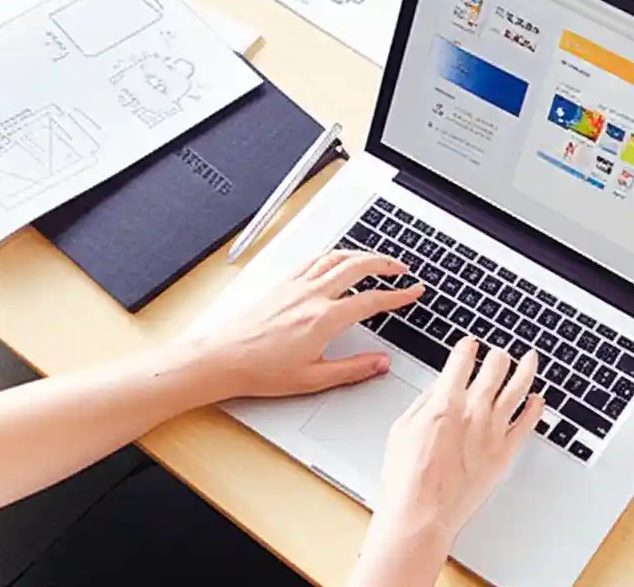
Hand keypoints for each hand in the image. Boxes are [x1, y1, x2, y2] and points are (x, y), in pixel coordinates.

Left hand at [190, 250, 423, 398]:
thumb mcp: (313, 379)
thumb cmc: (260, 371)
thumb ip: (353, 369)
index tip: (413, 292)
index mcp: (324, 319)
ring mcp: (295, 285)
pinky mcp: (281, 284)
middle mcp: (311, 295)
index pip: (371, 300)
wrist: (220, 359)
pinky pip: (314, 260)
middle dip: (385, 263)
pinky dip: (334, 256)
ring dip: (361, 254)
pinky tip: (337, 260)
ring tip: (376, 259)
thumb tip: (380, 363)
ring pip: (336, 257)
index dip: (398, 295)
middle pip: (357, 266)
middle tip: (401, 269)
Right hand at [353, 338, 542, 584]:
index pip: (463, 360)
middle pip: (495, 368)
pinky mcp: (505, 453)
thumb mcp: (402, 429)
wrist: (421, 514)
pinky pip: (527, 423)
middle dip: (497, 356)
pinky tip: (538, 399)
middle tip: (499, 353)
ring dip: (526, 369)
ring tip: (530, 358)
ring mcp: (493, 431)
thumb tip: (439, 387)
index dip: (467, 348)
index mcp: (446, 401)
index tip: (470, 344)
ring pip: (518, 388)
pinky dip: (535, 408)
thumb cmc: (406, 479)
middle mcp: (474, 411)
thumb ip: (424, 403)